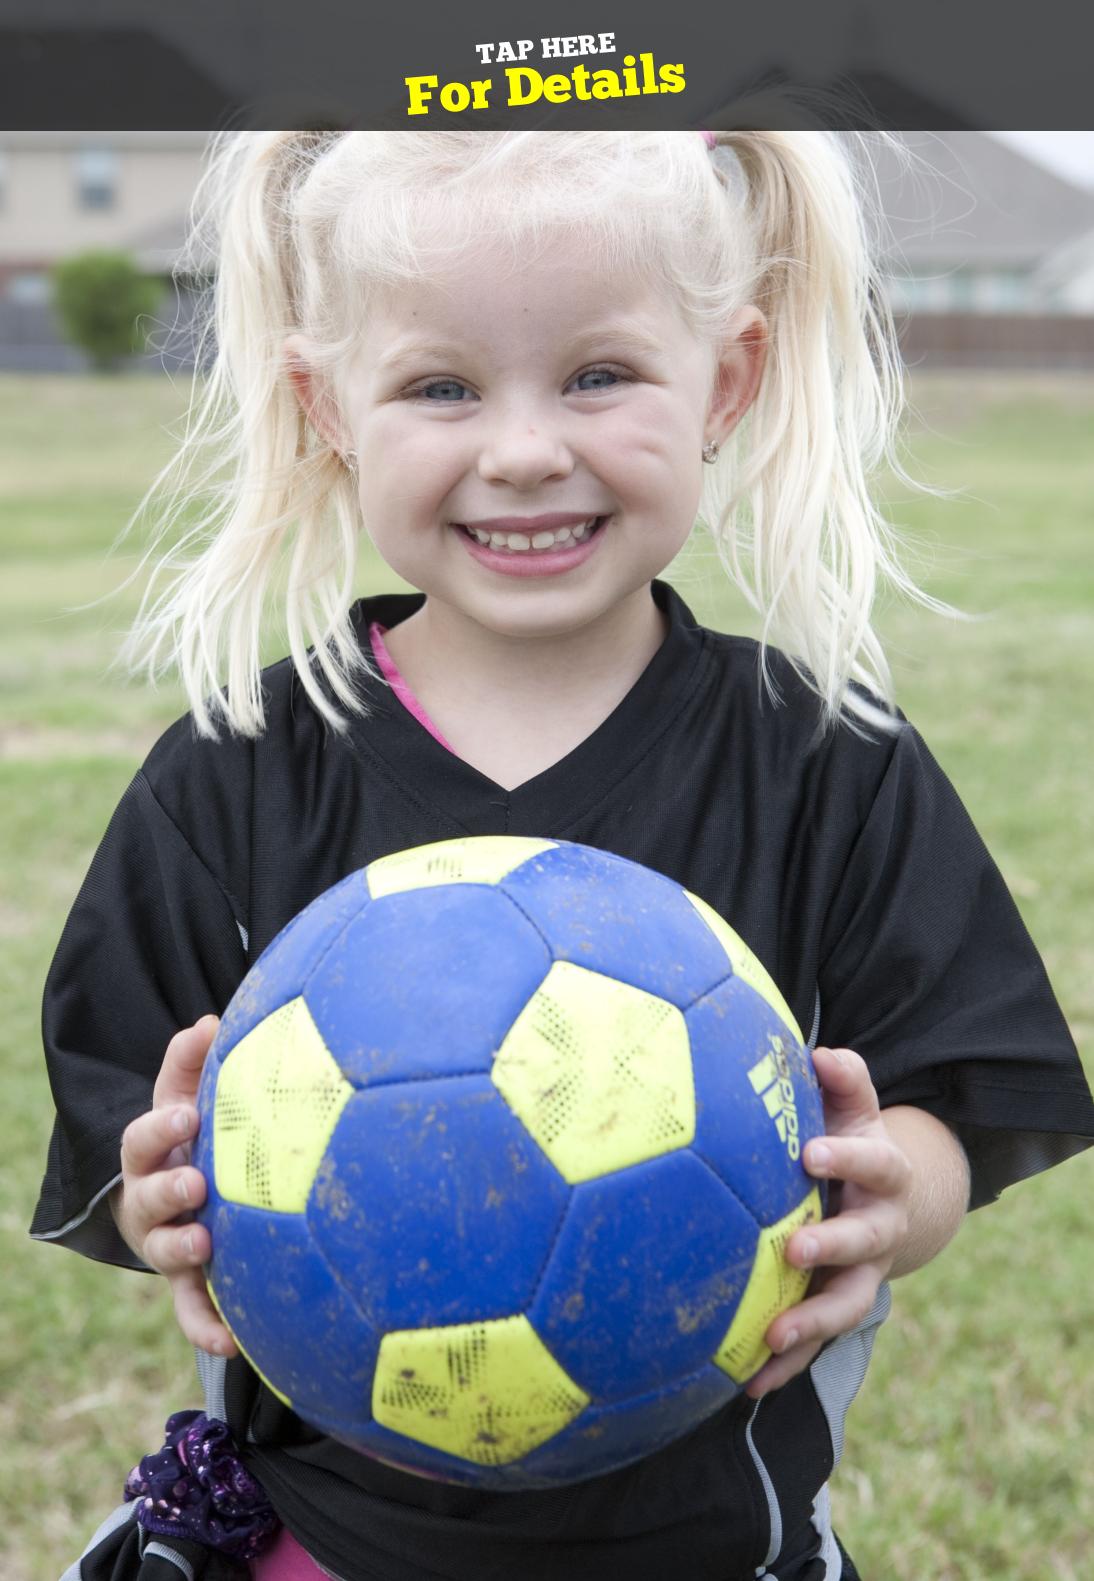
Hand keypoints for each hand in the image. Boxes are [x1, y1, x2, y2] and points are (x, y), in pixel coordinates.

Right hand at [111, 1016, 238, 1356]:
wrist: (178, 1195)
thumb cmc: (194, 1136)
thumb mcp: (186, 1097)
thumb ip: (192, 1063)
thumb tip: (209, 1019)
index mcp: (151, 1154)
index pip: (143, 1138)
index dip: (161, 1127)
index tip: (186, 1117)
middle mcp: (151, 1202)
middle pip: (147, 1200)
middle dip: (168, 1192)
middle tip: (196, 1184)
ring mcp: (167, 1245)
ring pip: (164, 1255)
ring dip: (182, 1252)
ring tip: (207, 1247)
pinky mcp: (188, 1284)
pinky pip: (192, 1312)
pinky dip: (208, 1328)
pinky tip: (236, 1342)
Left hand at [744, 1044, 911, 1398]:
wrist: (891, 1202)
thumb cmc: (851, 1139)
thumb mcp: (855, 1108)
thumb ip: (844, 1080)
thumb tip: (823, 1052)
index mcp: (884, 1173)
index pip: (874, 1163)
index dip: (848, 1158)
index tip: (812, 1152)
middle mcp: (881, 1228)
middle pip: (865, 1242)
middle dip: (833, 1246)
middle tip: (795, 1249)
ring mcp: (863, 1274)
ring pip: (847, 1304)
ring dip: (812, 1321)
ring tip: (773, 1333)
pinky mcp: (837, 1307)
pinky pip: (815, 1342)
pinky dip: (785, 1363)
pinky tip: (746, 1382)